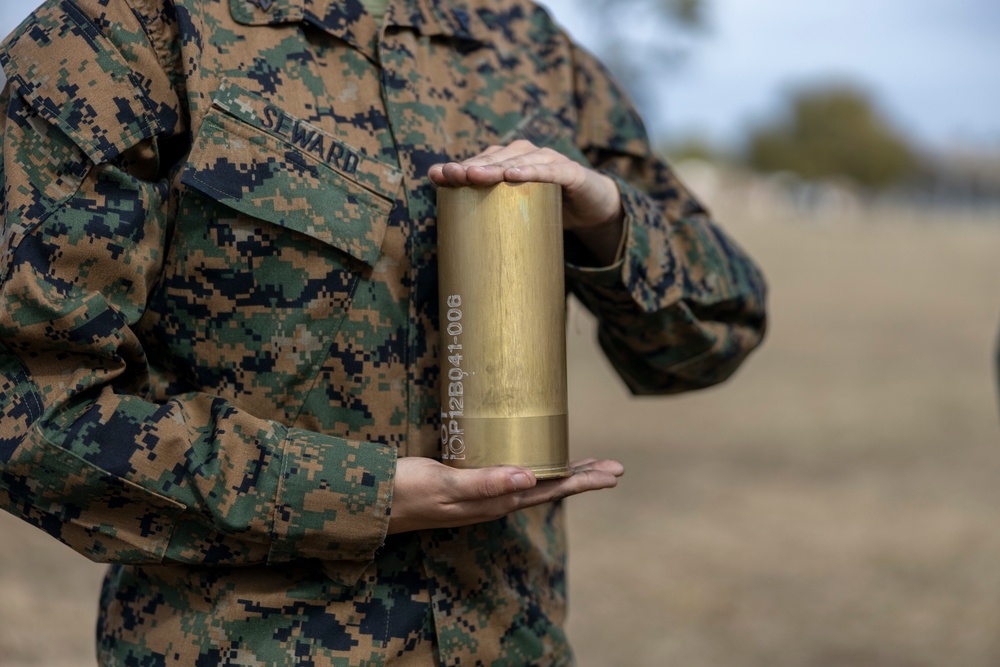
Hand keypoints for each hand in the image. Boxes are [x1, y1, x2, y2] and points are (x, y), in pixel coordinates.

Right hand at [386, 457, 624, 534]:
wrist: (374, 501)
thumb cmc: (407, 490)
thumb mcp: (445, 483)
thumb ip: (485, 483)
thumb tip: (530, 478)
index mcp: (496, 501)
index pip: (550, 490)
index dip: (582, 480)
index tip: (612, 472)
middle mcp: (496, 500)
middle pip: (550, 487)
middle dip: (583, 477)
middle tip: (616, 467)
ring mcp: (484, 495)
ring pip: (536, 483)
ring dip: (564, 474)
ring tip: (589, 466)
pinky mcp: (471, 485)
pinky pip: (515, 477)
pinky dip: (536, 467)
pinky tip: (537, 461)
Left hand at [429, 141, 624, 264]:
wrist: (592, 208)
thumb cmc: (547, 210)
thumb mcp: (516, 214)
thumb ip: (493, 220)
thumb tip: (456, 250)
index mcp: (509, 161)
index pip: (479, 162)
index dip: (458, 168)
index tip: (436, 176)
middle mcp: (526, 154)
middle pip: (494, 159)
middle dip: (471, 166)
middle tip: (452, 175)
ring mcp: (548, 160)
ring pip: (518, 160)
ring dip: (495, 167)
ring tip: (475, 175)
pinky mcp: (570, 172)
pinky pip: (550, 171)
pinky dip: (532, 171)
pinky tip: (514, 175)